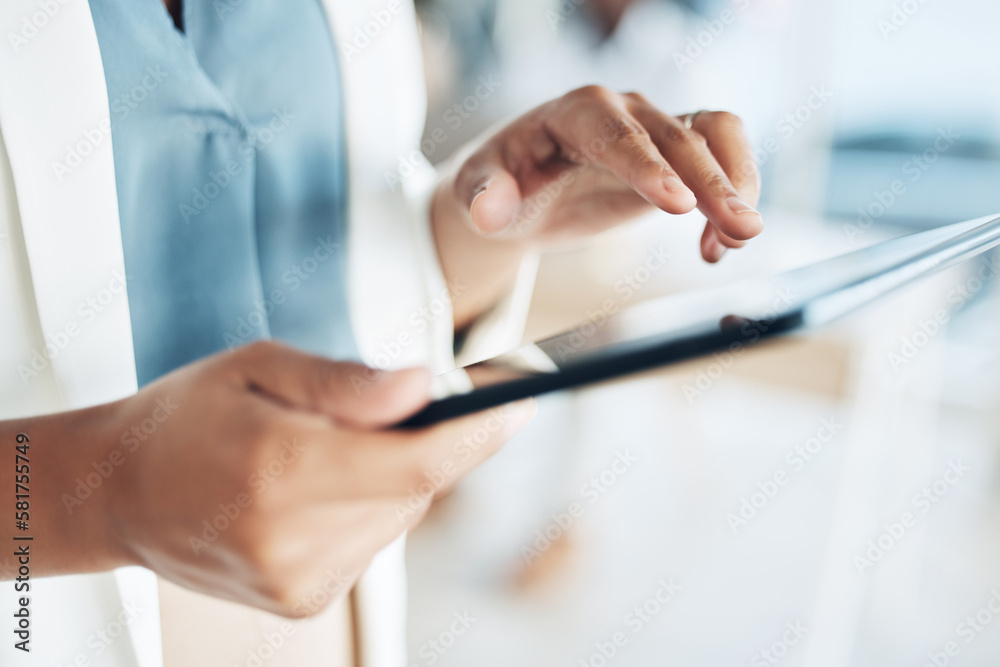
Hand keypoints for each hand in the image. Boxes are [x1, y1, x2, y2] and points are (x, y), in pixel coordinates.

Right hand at [4, 341, 533, 616]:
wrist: (119, 492)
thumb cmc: (187, 416)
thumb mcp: (259, 365)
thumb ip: (347, 383)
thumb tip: (427, 387)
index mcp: (280, 469)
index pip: (417, 462)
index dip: (483, 429)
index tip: (525, 395)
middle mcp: (294, 539)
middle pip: (418, 486)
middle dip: (427, 438)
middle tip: (402, 403)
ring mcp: (299, 582)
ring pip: (402, 513)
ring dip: (393, 473)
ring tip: (329, 447)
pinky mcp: (303, 602)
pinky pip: (376, 540)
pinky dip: (369, 505)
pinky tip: (319, 486)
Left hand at [433, 86, 763, 327]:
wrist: (519, 187)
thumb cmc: (500, 182)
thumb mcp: (477, 189)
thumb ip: (483, 194)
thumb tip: (491, 210)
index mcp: (575, 113)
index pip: (618, 136)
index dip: (650, 169)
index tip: (679, 206)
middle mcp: (623, 111)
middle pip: (679, 137)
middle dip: (714, 183)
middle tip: (742, 229)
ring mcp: (654, 128)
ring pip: (715, 135)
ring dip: (737, 182)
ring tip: (741, 237)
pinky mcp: (675, 153)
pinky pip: (721, 158)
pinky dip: (731, 198)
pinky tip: (718, 247)